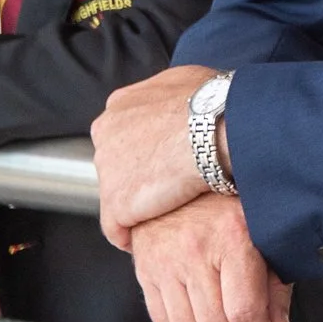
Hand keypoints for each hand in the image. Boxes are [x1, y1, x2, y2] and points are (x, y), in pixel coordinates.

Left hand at [93, 64, 221, 248]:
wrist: (218, 127)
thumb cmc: (214, 101)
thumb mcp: (186, 81)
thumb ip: (168, 95)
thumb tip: (182, 100)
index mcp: (119, 106)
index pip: (124, 135)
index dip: (145, 152)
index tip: (165, 163)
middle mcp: (105, 134)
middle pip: (117, 165)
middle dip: (138, 178)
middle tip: (168, 191)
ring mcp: (107, 170)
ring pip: (117, 196)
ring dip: (138, 207)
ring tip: (165, 217)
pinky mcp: (117, 203)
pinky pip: (117, 228)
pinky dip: (130, 236)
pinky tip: (147, 240)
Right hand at [130, 194, 293, 321]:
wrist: (190, 165)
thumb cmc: (234, 196)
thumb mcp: (267, 232)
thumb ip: (276, 284)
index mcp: (233, 237)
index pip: (245, 314)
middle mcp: (194, 250)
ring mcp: (164, 260)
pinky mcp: (145, 267)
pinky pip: (163, 320)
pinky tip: (203, 314)